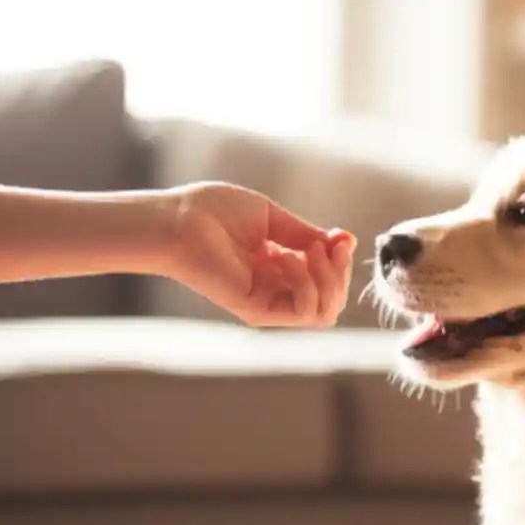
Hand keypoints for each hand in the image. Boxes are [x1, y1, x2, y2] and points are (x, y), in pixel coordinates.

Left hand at [164, 182, 355, 327]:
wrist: (179, 219)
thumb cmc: (214, 211)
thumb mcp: (273, 218)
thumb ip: (306, 235)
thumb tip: (345, 242)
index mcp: (280, 268)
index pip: (328, 282)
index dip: (342, 262)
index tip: (342, 237)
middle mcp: (276, 290)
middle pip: (332, 302)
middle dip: (341, 274)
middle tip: (331, 246)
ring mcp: (266, 303)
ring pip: (323, 313)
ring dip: (328, 280)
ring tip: (310, 251)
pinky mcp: (255, 310)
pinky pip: (301, 310)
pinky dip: (306, 284)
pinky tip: (289, 259)